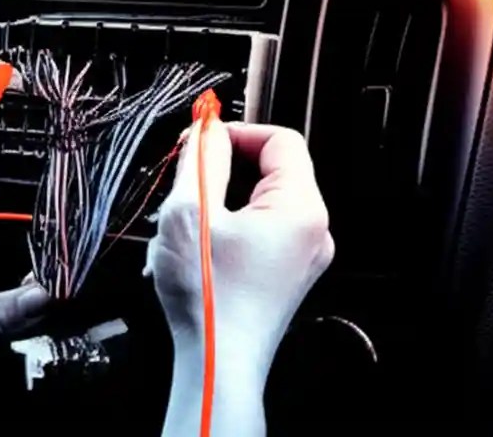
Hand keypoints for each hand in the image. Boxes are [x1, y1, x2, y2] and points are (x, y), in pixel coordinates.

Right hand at [147, 121, 333, 434]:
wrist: (215, 365)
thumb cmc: (209, 298)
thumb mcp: (192, 211)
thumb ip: (203, 158)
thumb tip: (208, 126)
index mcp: (301, 208)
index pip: (280, 140)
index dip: (237, 131)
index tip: (201, 139)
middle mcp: (310, 232)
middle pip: (268, 172)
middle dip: (219, 173)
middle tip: (182, 183)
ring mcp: (299, 258)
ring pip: (255, 205)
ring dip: (215, 206)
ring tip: (181, 231)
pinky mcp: (281, 278)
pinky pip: (254, 235)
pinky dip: (221, 234)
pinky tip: (191, 254)